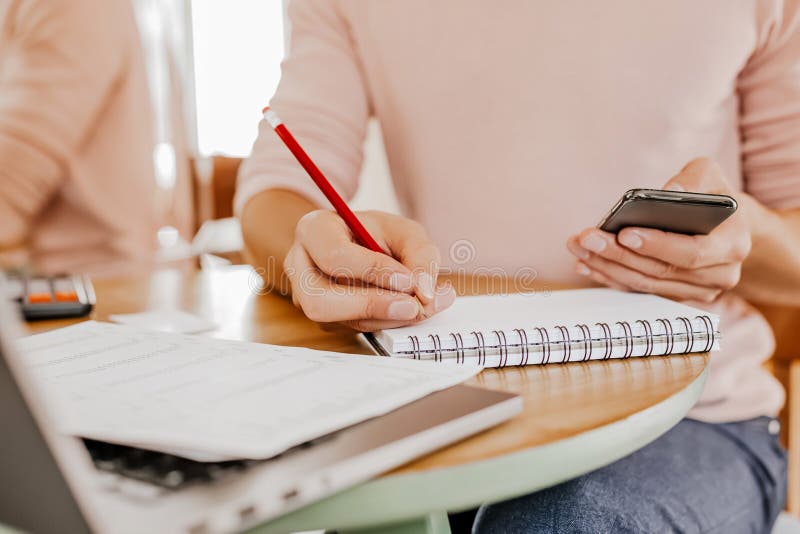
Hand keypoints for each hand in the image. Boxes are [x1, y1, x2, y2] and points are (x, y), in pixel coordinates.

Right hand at [284, 209, 455, 330]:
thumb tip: (425, 294)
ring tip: (422, 307)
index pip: (335, 256)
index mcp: (314, 230)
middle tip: (413, 306)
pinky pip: (353, 328)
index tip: (409, 280)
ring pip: (338, 321)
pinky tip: (409, 310)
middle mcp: (301, 265)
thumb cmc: (380, 234)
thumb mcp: (405, 231)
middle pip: (320, 299)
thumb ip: (421, 256)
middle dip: (371, 306)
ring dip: (385, 318)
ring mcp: (306, 296)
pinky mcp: (325, 318)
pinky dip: (386, 322)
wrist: (364, 245)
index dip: (373, 271)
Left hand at [567, 158, 751, 301]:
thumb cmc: (712, 196)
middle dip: (618, 254)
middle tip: (587, 238)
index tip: (624, 233)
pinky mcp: (676, 296)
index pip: (691, 252)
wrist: (725, 225)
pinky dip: (610, 277)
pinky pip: (639, 290)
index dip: (656, 245)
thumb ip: (694, 179)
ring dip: (606, 267)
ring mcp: (698, 291)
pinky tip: (586, 263)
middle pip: (660, 271)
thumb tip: (670, 192)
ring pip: (645, 284)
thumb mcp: (710, 175)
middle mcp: (719, 276)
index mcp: (732, 245)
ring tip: (579, 248)